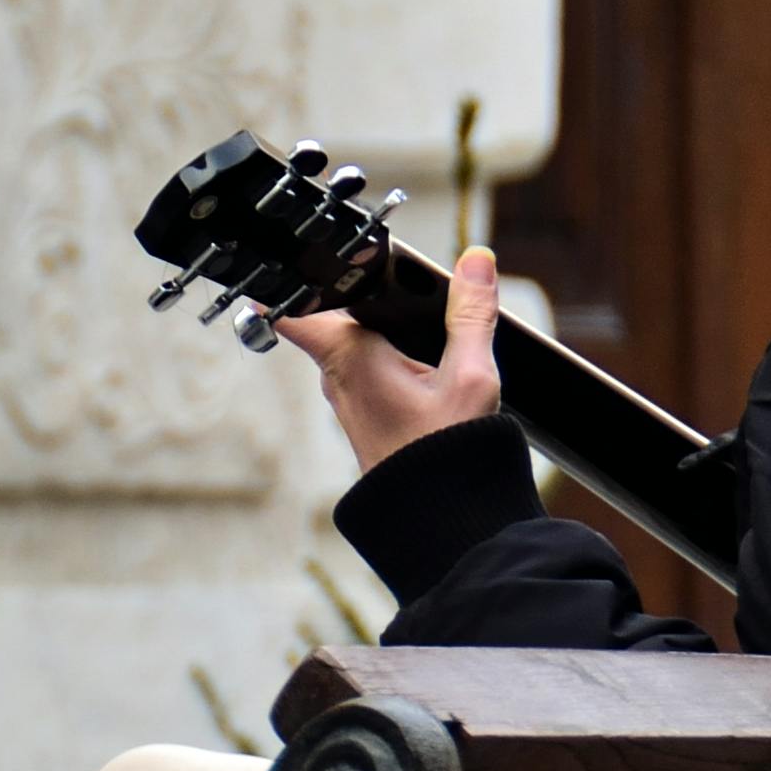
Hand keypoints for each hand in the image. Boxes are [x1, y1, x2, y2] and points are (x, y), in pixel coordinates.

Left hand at [273, 244, 504, 475]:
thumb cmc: (446, 454)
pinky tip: (423, 360)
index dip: (296, 276)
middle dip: (367, 295)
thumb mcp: (471, 377)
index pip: (294, 306)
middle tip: (403, 281)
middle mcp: (336, 375)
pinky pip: (367, 367)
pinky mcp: (362, 413)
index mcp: (349, 355)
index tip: (309, 254)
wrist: (440, 517)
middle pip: (336, 313)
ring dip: (381, 328)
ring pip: (354, 342)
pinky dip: (389, 355)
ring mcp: (345, 396)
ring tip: (421, 321)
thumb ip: (472, 315)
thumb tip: (476, 261)